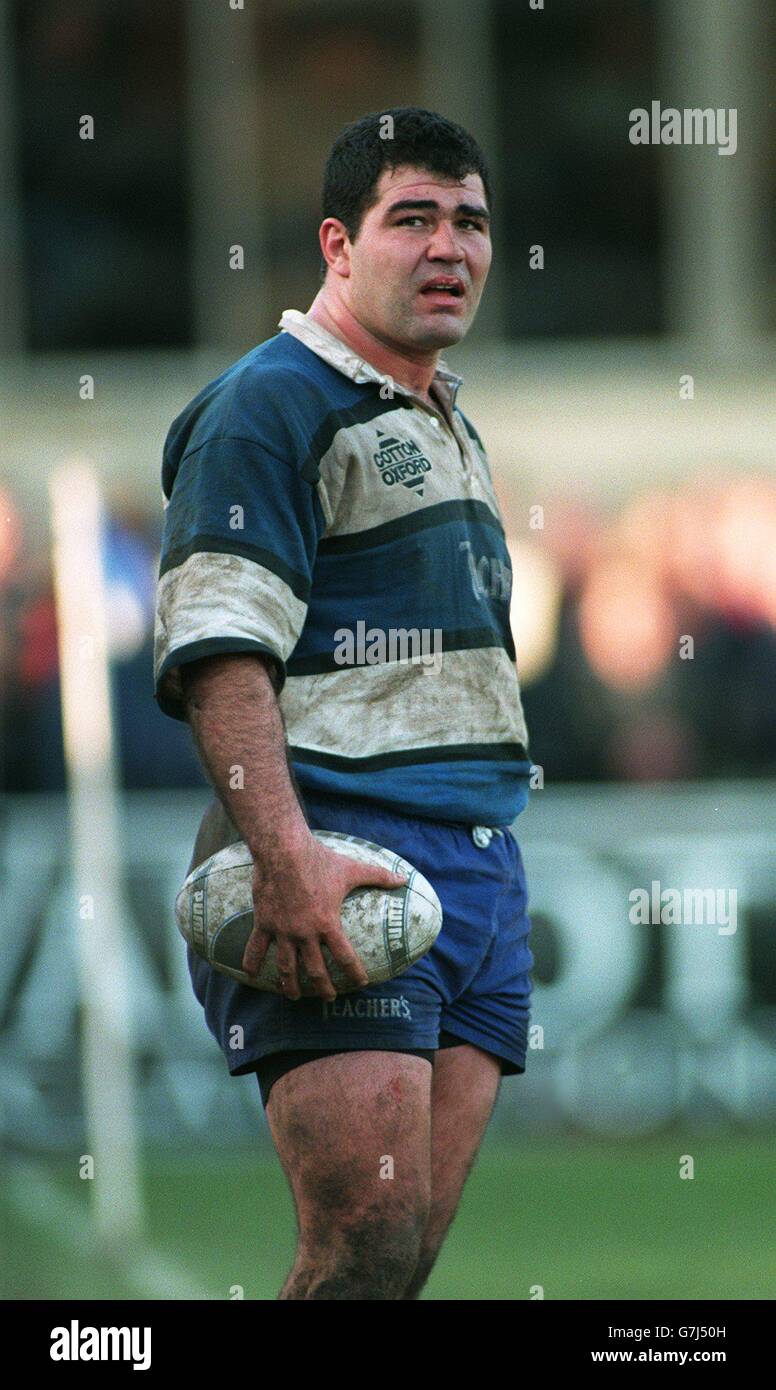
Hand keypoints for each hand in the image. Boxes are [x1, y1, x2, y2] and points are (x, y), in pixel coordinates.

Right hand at [241, 832, 406, 999]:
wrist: (284, 850)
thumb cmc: (320, 860)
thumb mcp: (352, 869)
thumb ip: (378, 876)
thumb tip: (404, 878)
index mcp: (328, 923)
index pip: (345, 957)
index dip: (354, 973)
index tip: (360, 983)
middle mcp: (305, 933)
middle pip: (315, 970)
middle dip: (323, 988)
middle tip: (328, 997)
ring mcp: (283, 930)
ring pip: (286, 967)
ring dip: (290, 985)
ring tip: (292, 996)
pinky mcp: (264, 922)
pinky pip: (256, 948)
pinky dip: (252, 962)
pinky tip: (250, 975)